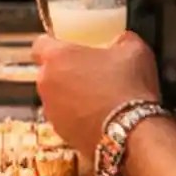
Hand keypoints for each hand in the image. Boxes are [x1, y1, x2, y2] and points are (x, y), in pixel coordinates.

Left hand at [33, 31, 160, 156]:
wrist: (131, 135)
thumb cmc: (128, 89)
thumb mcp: (135, 50)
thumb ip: (122, 40)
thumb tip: (123, 40)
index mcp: (57, 58)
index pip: (40, 45)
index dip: (54, 44)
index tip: (68, 46)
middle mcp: (46, 84)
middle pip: (49, 72)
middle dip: (66, 71)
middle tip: (90, 70)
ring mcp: (51, 111)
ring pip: (56, 96)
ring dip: (71, 94)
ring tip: (98, 95)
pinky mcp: (60, 132)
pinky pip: (65, 117)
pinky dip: (77, 115)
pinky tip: (99, 115)